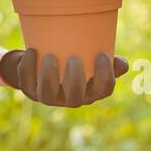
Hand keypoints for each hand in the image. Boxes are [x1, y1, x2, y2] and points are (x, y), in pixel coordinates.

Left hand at [0, 49, 128, 106]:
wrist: (40, 60)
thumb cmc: (72, 57)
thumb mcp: (90, 57)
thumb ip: (107, 59)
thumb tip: (122, 64)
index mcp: (90, 90)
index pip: (103, 90)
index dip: (105, 76)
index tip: (102, 55)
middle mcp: (70, 99)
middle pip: (75, 98)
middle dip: (75, 80)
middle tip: (73, 60)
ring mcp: (48, 97)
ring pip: (48, 95)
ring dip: (49, 77)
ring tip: (50, 57)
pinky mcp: (29, 91)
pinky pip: (27, 82)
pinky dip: (27, 67)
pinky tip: (31, 51)